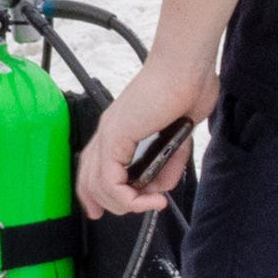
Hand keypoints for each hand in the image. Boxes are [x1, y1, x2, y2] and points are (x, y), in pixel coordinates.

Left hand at [78, 59, 215, 217]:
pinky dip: (128, 197)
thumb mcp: (179, 139)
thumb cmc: (187, 89)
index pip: (92, 169)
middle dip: (112, 205)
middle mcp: (108, 132)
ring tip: (152, 202)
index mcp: (118, 130)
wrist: (188, 66)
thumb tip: (158, 189)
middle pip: (89, 181)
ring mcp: (109, 132)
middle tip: (143, 207)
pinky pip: (110, 179)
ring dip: (125, 204)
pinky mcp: (116, 134)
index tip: (106, 211)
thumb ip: (167, 165)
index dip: (95, 194)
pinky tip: (150, 197)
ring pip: (98, 185)